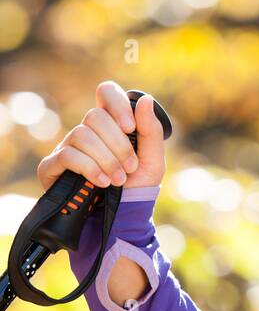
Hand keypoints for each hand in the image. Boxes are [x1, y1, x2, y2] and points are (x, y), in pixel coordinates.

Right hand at [37, 81, 165, 194]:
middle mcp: (86, 131)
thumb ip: (151, 130)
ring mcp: (67, 147)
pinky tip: (102, 182)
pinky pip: (67, 155)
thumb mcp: (153, 160)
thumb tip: (144, 100)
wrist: (122, 217)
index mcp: (110, 124)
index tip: (130, 127)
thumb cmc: (137, 186)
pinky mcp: (53, 166)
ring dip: (105, 158)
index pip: (106, 93)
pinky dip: (89, 168)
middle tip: (130, 166)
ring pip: (82, 134)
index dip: (116, 104)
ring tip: (118, 179)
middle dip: (118, 144)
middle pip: (95, 116)